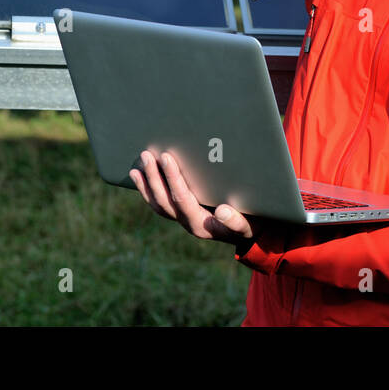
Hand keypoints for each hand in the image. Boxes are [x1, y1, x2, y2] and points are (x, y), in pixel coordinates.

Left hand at [129, 150, 255, 245]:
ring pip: (158, 204)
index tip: (166, 158)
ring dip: (147, 184)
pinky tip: (141, 176)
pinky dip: (148, 190)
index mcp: (202, 225)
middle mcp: (188, 224)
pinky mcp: (181, 213)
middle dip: (155, 177)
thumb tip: (221, 211)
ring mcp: (182, 219)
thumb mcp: (249, 224)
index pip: (182, 199)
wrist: (249, 234)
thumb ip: (237, 221)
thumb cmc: (251, 224)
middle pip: (164, 202)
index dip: (173, 178)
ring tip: (137, 166)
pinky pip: (160, 204)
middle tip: (147, 155)